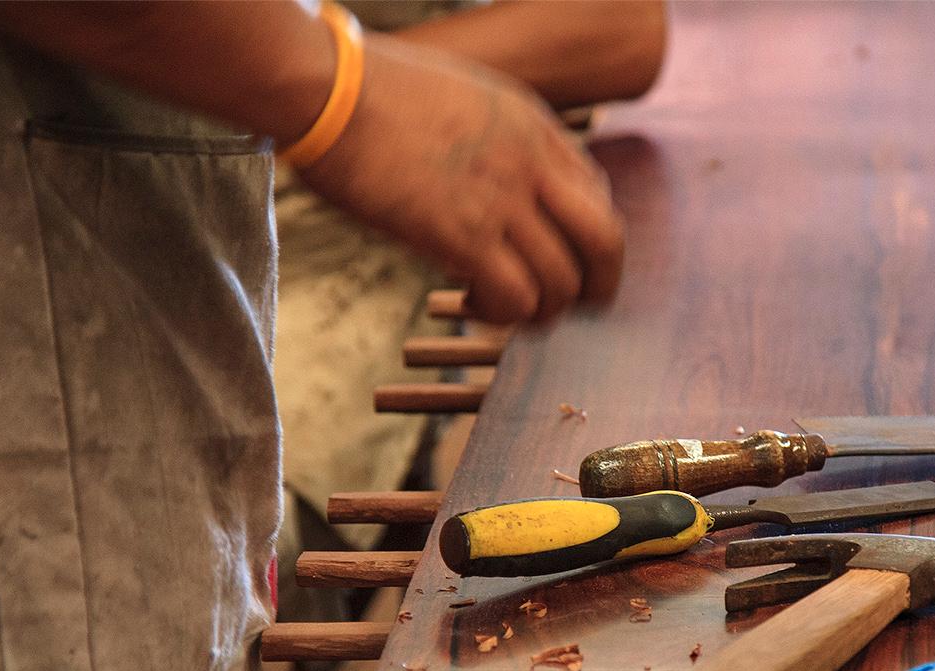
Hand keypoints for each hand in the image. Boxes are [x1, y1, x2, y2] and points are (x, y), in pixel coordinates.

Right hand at [299, 34, 625, 323]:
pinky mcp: (462, 235)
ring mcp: (501, 200)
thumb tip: (493, 186)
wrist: (329, 90)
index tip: (560, 254)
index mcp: (533, 126)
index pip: (597, 193)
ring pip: (562, 282)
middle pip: (605, 242)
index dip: (586, 236)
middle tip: (571, 307)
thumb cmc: (374, 93)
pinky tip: (474, 302)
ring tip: (505, 309)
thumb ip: (494, 140)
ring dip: (540, 310)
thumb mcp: (463, 98)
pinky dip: (504, 315)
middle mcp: (530, 164)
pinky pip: (515, 297)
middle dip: (597, 287)